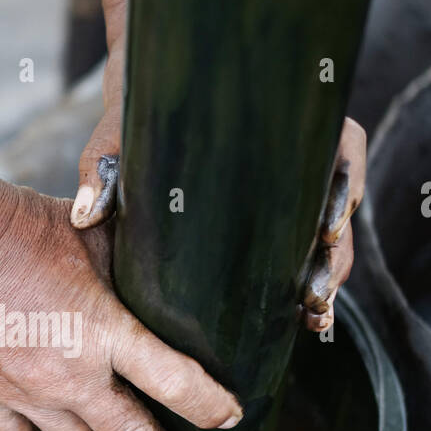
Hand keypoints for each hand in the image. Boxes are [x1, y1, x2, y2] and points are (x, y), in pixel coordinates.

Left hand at [71, 41, 365, 333]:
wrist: (139, 110)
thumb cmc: (136, 115)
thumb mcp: (119, 137)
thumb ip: (104, 167)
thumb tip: (85, 214)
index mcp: (282, 120)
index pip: (341, 146)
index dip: (344, 186)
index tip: (325, 227)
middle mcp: (298, 155)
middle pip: (340, 203)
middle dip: (336, 254)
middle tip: (316, 295)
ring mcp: (291, 190)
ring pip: (330, 234)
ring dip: (328, 275)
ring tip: (313, 317)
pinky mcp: (275, 220)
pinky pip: (303, 251)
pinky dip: (304, 282)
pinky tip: (302, 320)